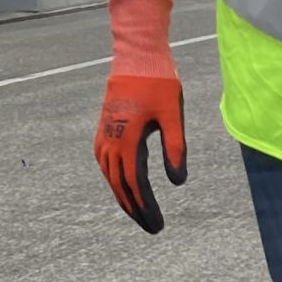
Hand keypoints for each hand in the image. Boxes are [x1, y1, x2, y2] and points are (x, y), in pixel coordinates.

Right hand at [96, 0, 186, 233]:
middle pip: (120, 185)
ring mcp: (104, 132)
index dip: (146, 207)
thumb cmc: (159, 82)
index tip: (158, 225)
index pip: (136, 184)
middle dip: (135, 209)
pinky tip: (122, 187)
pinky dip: (113, 179)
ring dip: (123, 197)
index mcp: (128, 138)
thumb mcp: (173, 115)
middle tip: (152, 228)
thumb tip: (177, 183)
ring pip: (110, 175)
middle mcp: (111, 138)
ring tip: (138, 214)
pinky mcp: (104, 126)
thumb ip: (176, 149)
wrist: (137, 52)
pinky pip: (104, 161)